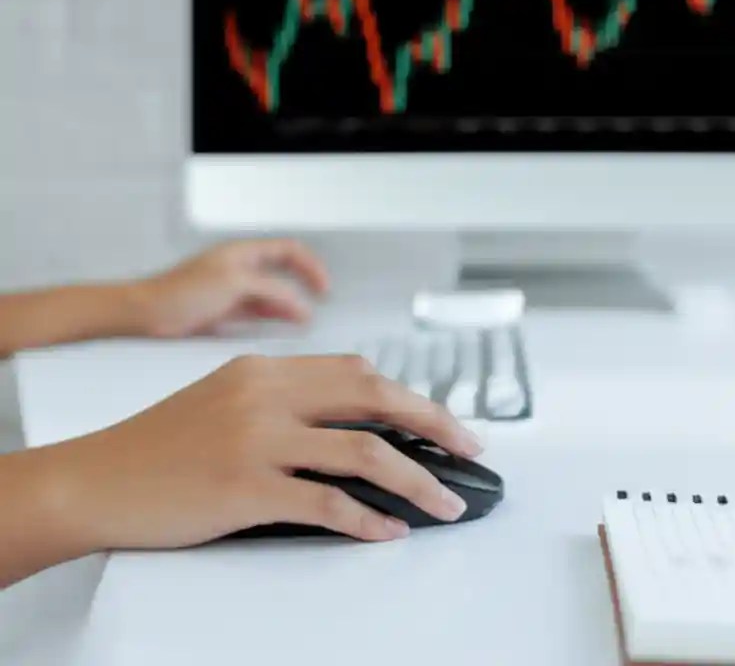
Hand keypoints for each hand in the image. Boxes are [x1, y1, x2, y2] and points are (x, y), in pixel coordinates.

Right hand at [56, 354, 484, 549]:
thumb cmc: (159, 447)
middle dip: (437, 425)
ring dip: (419, 481)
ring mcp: (256, 440)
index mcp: (266, 370)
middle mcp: (267, 395)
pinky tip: (390, 532)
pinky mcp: (246, 487)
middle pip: (378, 399)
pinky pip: (329, 504)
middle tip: (472, 449)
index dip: (411, 397)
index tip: (443, 420)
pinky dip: (369, 521)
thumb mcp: (225, 399)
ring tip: (446, 504)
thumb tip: (355, 425)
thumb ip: (285, 400)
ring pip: (366, 454)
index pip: (360, 372)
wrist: (93, 479)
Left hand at [133, 239, 330, 337]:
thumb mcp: (235, 284)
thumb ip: (272, 292)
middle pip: (285, 271)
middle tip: (320, 301)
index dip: (311, 266)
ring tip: (304, 319)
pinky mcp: (228, 308)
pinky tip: (281, 326)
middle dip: (305, 285)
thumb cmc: (179, 292)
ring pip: (274, 293)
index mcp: (244, 252)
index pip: (289, 251)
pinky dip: (276, 317)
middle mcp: (242, 267)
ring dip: (292, 305)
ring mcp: (235, 288)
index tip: (322, 287)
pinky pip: (261, 310)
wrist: (147, 313)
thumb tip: (298, 304)